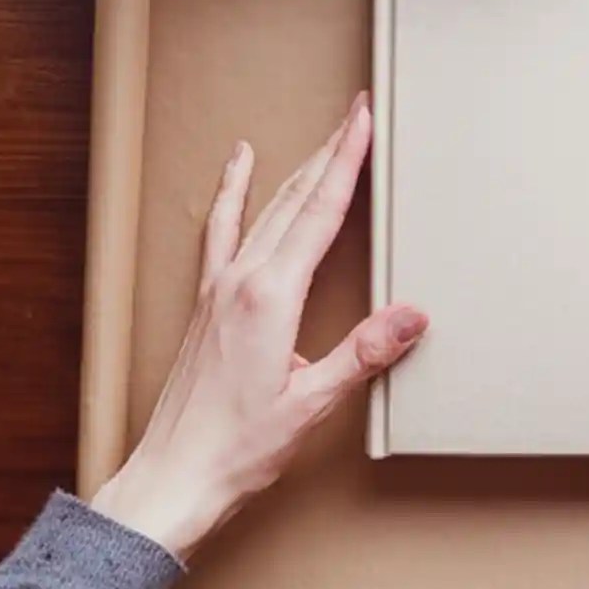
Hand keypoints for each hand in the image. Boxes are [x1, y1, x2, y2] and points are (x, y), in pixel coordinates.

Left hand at [91, 94, 427, 560]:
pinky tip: (237, 169)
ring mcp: (218, 288)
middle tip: (355, 114)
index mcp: (270, 297)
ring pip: (263, 209)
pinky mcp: (207, 302)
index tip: (363, 121)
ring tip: (322, 138)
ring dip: (295, 170)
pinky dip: (232, 195)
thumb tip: (412, 316)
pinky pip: (222, 230)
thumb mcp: (312, 402)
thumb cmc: (238, 447)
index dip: (347, 162)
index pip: (319, 213)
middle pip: (294, 199)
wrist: (176, 475)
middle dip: (329, 153)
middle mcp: (240, 281)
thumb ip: (364, 352)